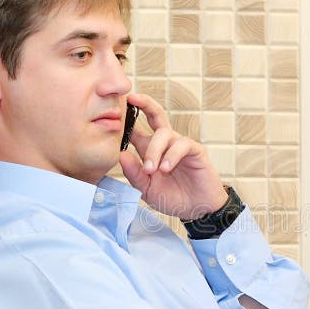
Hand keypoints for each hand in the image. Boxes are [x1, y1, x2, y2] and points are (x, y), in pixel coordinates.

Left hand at [119, 93, 227, 217]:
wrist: (196, 209)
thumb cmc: (172, 198)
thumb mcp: (147, 189)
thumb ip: (134, 173)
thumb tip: (121, 154)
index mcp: (150, 149)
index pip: (136, 129)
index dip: (125, 119)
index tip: (112, 110)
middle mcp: (165, 143)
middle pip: (155, 114)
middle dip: (144, 103)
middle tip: (131, 99)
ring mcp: (180, 145)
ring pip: (164, 133)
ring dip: (154, 150)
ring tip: (150, 170)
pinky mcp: (195, 150)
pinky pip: (181, 145)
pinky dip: (171, 156)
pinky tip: (165, 169)